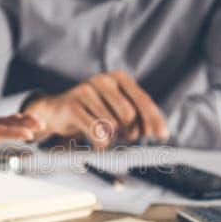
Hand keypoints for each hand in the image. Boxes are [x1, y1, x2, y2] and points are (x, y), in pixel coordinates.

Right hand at [23, 71, 168, 147]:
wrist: (58, 110)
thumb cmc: (94, 111)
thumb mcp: (117, 109)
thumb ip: (138, 117)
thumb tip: (157, 132)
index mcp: (118, 78)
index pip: (142, 99)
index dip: (154, 119)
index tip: (162, 135)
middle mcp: (103, 80)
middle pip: (128, 114)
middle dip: (131, 132)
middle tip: (126, 138)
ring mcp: (85, 90)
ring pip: (111, 124)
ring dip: (113, 138)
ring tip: (107, 136)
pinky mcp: (72, 105)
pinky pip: (95, 131)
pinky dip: (101, 143)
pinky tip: (98, 142)